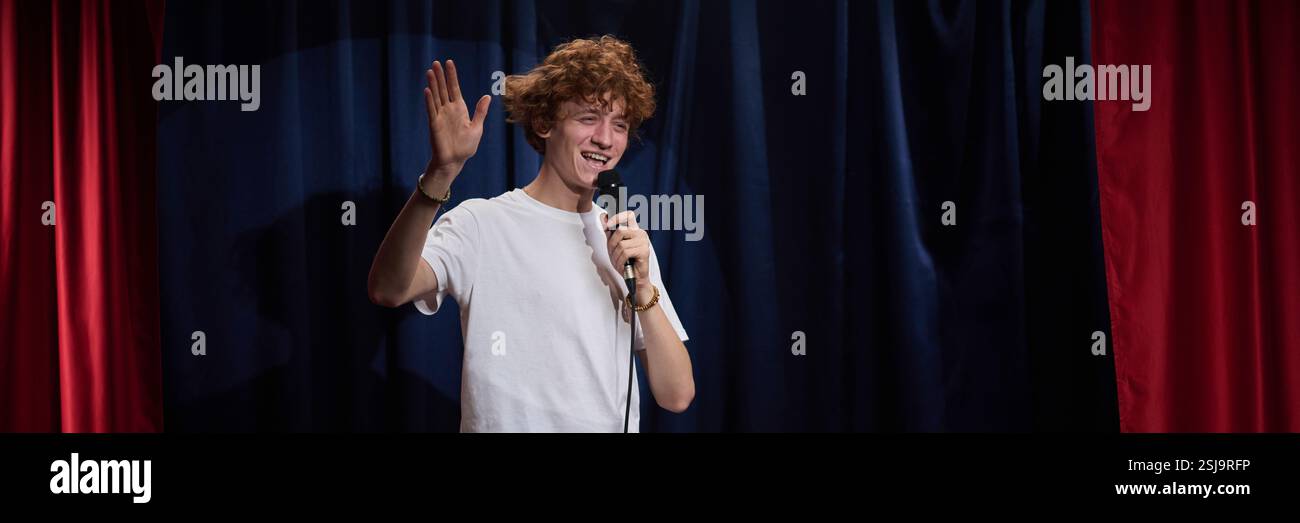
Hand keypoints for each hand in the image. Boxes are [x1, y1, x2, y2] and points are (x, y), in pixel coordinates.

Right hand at [424, 60, 490, 175]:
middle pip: (443, 89)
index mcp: (460, 109)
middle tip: (436, 62)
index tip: (449, 63)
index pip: (454, 88)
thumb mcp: (477, 128)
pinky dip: (429, 100)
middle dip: (441, 76)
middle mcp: (448, 110)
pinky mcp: (434, 124)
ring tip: (430, 71)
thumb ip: (480, 112)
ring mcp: (440, 116)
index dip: (452, 76)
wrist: (454, 161)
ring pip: (436, 96)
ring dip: (433, 84)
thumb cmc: (466, 147)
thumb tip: (487, 96)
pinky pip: (431, 110)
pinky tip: (427, 90)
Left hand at [605, 211, 652, 300]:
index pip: (628, 215)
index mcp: (634, 230)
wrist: (634, 278)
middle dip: (612, 244)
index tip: (607, 225)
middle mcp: (640, 233)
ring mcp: (644, 241)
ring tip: (619, 262)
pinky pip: (625, 253)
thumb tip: (603, 217)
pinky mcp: (644, 251)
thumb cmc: (625, 262)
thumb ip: (609, 232)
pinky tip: (623, 265)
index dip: (617, 217)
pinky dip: (620, 261)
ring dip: (616, 256)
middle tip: (613, 254)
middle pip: (620, 230)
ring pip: (621, 244)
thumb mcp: (614, 245)